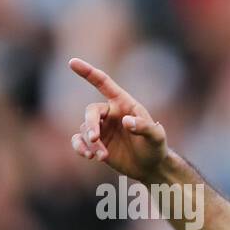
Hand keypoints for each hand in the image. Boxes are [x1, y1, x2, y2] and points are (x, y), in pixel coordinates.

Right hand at [67, 58, 168, 180]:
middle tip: (95, 139)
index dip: (88, 72)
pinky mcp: (95, 143)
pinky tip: (90, 157)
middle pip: (91, 111)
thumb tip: (126, 121)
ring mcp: (101, 128)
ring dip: (91, 143)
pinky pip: (79, 140)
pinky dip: (79, 147)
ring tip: (103, 156)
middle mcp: (110, 113)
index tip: (72, 62)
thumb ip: (145, 127)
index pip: (103, 83)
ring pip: (85, 129)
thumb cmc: (156, 147)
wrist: (151, 167)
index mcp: (123, 104)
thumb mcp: (156, 137)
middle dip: (91, 124)